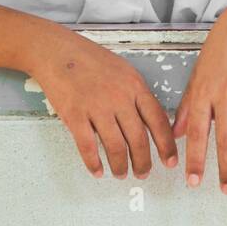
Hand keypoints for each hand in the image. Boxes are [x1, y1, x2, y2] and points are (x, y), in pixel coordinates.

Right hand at [29, 31, 177, 179]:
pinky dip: (94, 163)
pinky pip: (88, 147)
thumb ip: (136, 95)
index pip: (158, 121)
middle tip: (143, 173)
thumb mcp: (123, 71)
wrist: (57, 52)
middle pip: (139, 139)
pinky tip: (97, 171)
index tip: (170, 160)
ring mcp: (96, 107)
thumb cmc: (89, 59)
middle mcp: (119, 98)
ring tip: (121, 173)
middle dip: (143, 161)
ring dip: (120, 166)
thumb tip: (151, 120)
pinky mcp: (74, 115)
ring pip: (116, 147)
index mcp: (135, 86)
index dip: (166, 145)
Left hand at [172, 1, 226, 192]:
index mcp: (204, 93)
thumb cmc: (219, 49)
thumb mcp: (197, 74)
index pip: (198, 132)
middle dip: (226, 167)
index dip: (196, 158)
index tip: (194, 180)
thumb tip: (177, 133)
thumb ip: (188, 106)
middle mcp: (226, 95)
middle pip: (226, 138)